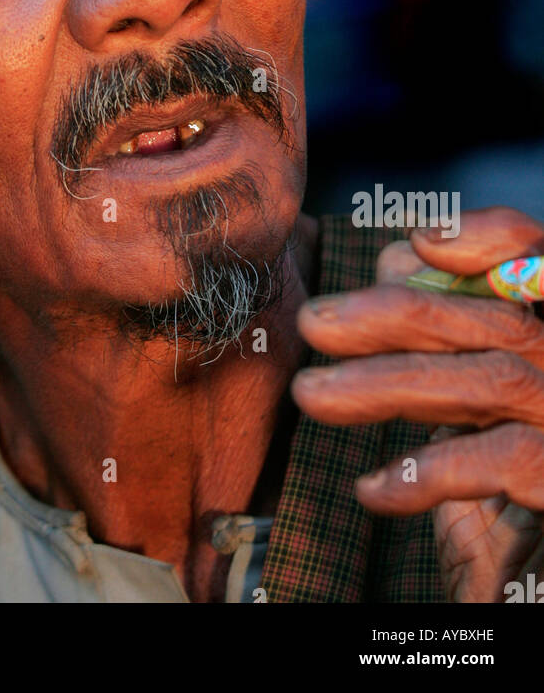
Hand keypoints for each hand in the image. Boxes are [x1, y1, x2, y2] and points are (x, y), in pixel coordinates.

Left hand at [292, 207, 543, 601]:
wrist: (528, 590)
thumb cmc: (499, 493)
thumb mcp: (468, 406)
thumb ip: (448, 335)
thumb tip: (400, 259)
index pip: (540, 262)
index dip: (492, 240)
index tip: (418, 240)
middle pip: (498, 321)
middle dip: (396, 313)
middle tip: (314, 323)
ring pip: (490, 382)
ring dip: (388, 384)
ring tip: (311, 395)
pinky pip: (506, 460)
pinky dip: (432, 468)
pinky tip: (374, 487)